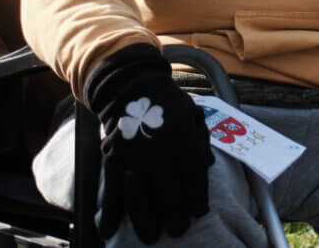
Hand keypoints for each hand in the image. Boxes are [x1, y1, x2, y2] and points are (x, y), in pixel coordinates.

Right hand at [83, 43, 213, 242]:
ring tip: (152, 237)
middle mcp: (157, 148)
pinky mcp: (111, 158)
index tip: (200, 213)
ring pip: (138, 194)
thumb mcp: (193, 113)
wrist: (129, 85)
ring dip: (145, 219)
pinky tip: (109, 230)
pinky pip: (110, 188)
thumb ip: (201, 140)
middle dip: (174, 214)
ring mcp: (131, 155)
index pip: (193, 173)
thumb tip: (210, 166)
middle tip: (179, 231)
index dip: (197, 196)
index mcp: (181, 136)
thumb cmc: (167, 102)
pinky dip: (109, 211)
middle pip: (167, 189)